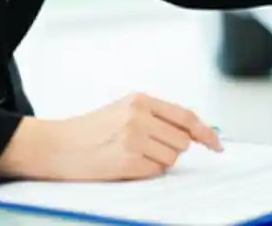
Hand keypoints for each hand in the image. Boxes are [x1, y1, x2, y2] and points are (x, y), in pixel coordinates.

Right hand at [0, 93, 222, 181]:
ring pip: (171, 158)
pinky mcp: (127, 159)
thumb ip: (156, 117)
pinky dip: (144, 172)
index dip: (206, 133)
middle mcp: (140, 115)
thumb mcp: (123, 110)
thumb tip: (193, 133)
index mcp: (141, 100)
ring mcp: (134, 137)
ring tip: (130, 155)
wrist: (54, 146)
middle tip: (143, 149)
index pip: (186, 116)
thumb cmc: (90, 131)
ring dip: (157, 161)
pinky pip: (155, 171)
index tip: (217, 145)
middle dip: (170, 149)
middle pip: (182, 141)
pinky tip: (123, 164)